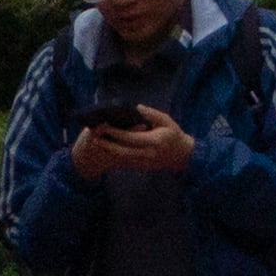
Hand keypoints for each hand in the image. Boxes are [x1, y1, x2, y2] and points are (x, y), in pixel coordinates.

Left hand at [72, 108, 190, 177]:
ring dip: (108, 152)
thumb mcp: (166, 120)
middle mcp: (147, 153)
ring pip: (122, 159)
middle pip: (123, 151)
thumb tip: (136, 108)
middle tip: (94, 138)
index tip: (105, 127)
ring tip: (97, 144)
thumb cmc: (174, 134)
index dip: (117, 133)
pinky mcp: (141, 167)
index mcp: (154, 141)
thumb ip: (151, 114)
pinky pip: (125, 163)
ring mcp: (144, 162)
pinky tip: (106, 153)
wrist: (181, 155)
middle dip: (107, 144)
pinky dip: (114, 158)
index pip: (131, 137)